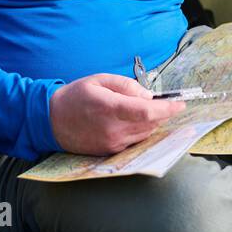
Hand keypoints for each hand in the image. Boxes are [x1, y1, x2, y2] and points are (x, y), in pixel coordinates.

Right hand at [49, 74, 184, 155]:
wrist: (51, 120)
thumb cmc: (76, 96)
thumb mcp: (100, 80)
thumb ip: (127, 86)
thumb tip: (149, 96)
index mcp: (110, 108)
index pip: (147, 112)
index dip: (168, 109)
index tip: (180, 104)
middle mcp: (112, 129)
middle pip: (150, 124)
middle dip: (162, 113)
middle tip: (163, 103)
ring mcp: (112, 143)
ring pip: (145, 134)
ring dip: (151, 122)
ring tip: (142, 110)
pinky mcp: (110, 151)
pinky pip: (134, 141)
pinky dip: (140, 131)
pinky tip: (133, 121)